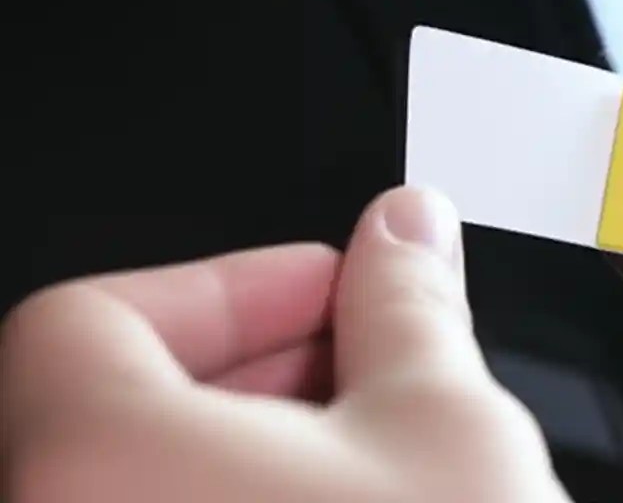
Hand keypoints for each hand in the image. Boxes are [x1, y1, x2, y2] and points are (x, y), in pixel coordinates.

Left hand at [1, 187, 569, 502]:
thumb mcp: (446, 419)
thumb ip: (408, 299)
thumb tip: (408, 231)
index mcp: (99, 463)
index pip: (90, 317)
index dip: (229, 285)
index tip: (327, 288)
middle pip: (119, 400)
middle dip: (267, 360)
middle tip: (373, 357)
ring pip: (154, 480)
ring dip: (268, 441)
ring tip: (388, 450)